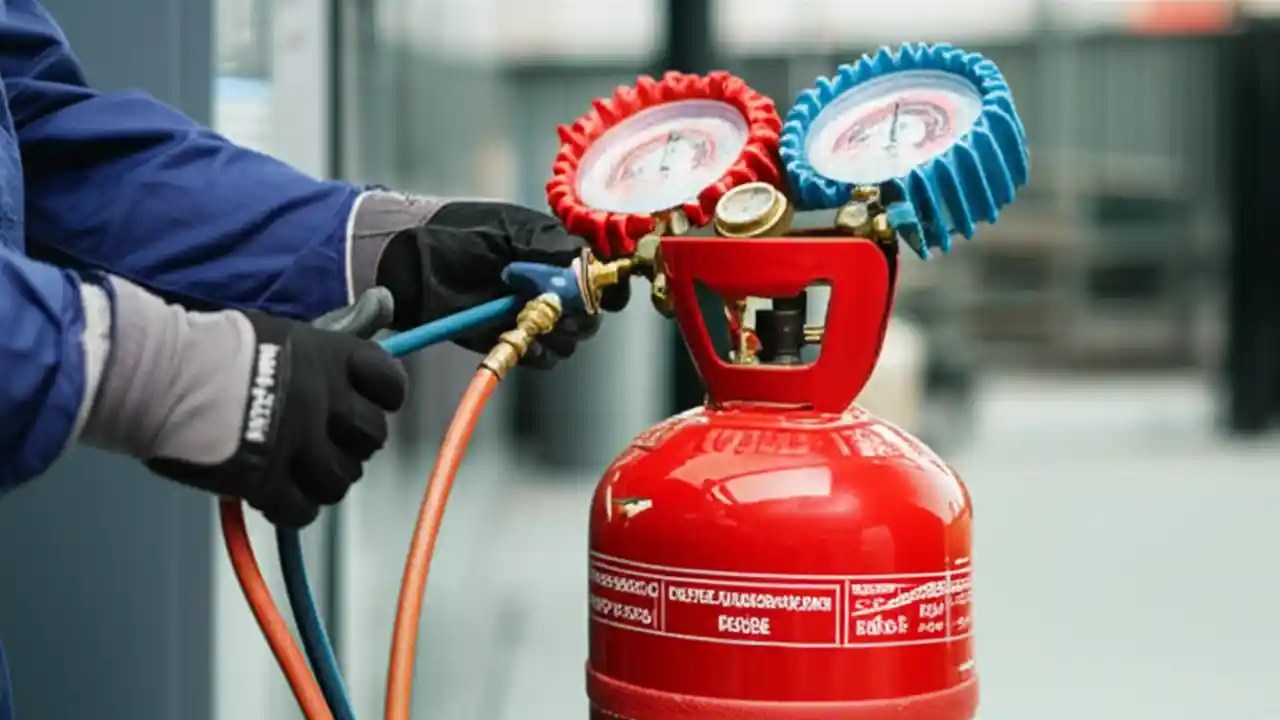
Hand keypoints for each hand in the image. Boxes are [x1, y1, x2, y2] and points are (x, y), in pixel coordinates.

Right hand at [81, 278, 407, 526]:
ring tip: (295, 473)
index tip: (367, 408)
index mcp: (330, 357)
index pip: (390, 383)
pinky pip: (302, 511)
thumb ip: (319, 352)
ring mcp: (299, 442)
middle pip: (372, 438)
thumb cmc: (205, 346)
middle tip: (325, 445)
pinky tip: (270, 496)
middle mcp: (324, 400)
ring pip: (341, 480)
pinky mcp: (268, 481)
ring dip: (321, 480)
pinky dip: (290, 509)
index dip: (384, 401)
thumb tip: (351, 345)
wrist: (157, 374)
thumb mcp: (277, 332)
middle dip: (353, 446)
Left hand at [351, 193, 628, 367]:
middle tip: (552, 304)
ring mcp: (533, 315)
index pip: (600, 273)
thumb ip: (545, 246)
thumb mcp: (505, 230)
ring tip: (527, 317)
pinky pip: (544, 357)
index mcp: (555, 253)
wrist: (412, 263)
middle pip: (591, 312)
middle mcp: (551, 286)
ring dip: (558, 333)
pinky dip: (538, 351)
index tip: (597, 290)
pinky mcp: (514, 339)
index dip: (606, 283)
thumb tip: (583, 263)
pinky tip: (517, 337)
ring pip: (571, 338)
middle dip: (579, 312)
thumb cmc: (457, 234)